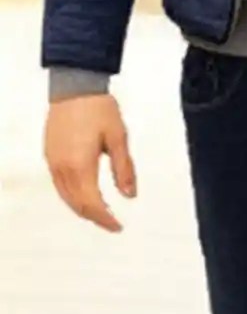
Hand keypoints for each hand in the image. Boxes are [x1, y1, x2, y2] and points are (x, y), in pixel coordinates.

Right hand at [44, 95, 135, 231]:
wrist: (74, 86)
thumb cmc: (99, 109)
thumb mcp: (119, 139)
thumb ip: (124, 169)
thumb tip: (130, 195)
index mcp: (80, 165)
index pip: (91, 204)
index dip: (105, 219)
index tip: (118, 227)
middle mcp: (62, 168)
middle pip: (76, 204)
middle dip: (95, 217)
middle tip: (113, 224)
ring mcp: (52, 162)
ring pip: (66, 196)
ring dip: (83, 208)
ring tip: (102, 213)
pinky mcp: (50, 155)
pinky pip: (60, 185)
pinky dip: (73, 196)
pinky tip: (86, 195)